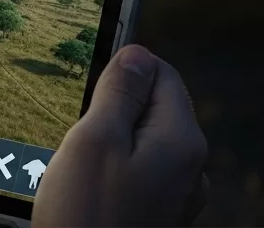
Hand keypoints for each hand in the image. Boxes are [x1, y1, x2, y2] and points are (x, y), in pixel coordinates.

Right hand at [32, 45, 208, 226]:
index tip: (89, 92)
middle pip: (151, 111)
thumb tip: (138, 53)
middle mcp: (190, 169)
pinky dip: (108, 175)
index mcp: (181, 141)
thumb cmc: (86, 217)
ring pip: (139, 145)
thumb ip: (119, 91)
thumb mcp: (94, 139)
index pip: (162, 75)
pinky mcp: (158, 217)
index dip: (123, 73)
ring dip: (104, 147)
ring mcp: (177, 198)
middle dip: (109, 114)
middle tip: (75, 138)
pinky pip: (135, 177)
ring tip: (73, 173)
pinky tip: (82, 193)